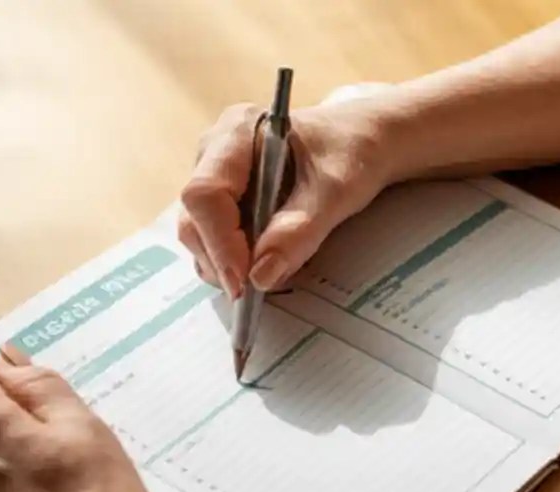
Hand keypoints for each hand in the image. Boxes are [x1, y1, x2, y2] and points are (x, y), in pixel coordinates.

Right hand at [177, 99, 394, 296]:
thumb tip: (260, 275)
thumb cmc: (352, 152)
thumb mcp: (336, 192)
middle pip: (195, 217)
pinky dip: (237, 260)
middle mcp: (216, 152)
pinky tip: (268, 263)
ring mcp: (217, 177)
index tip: (245, 281)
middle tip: (256, 291)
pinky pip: (216, 237)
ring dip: (228, 264)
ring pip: (200, 233)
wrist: (364, 141)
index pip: (205, 194)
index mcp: (237, 134)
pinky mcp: (226, 200)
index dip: (219, 242)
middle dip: (221, 260)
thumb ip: (299, 231)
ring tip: (272, 272)